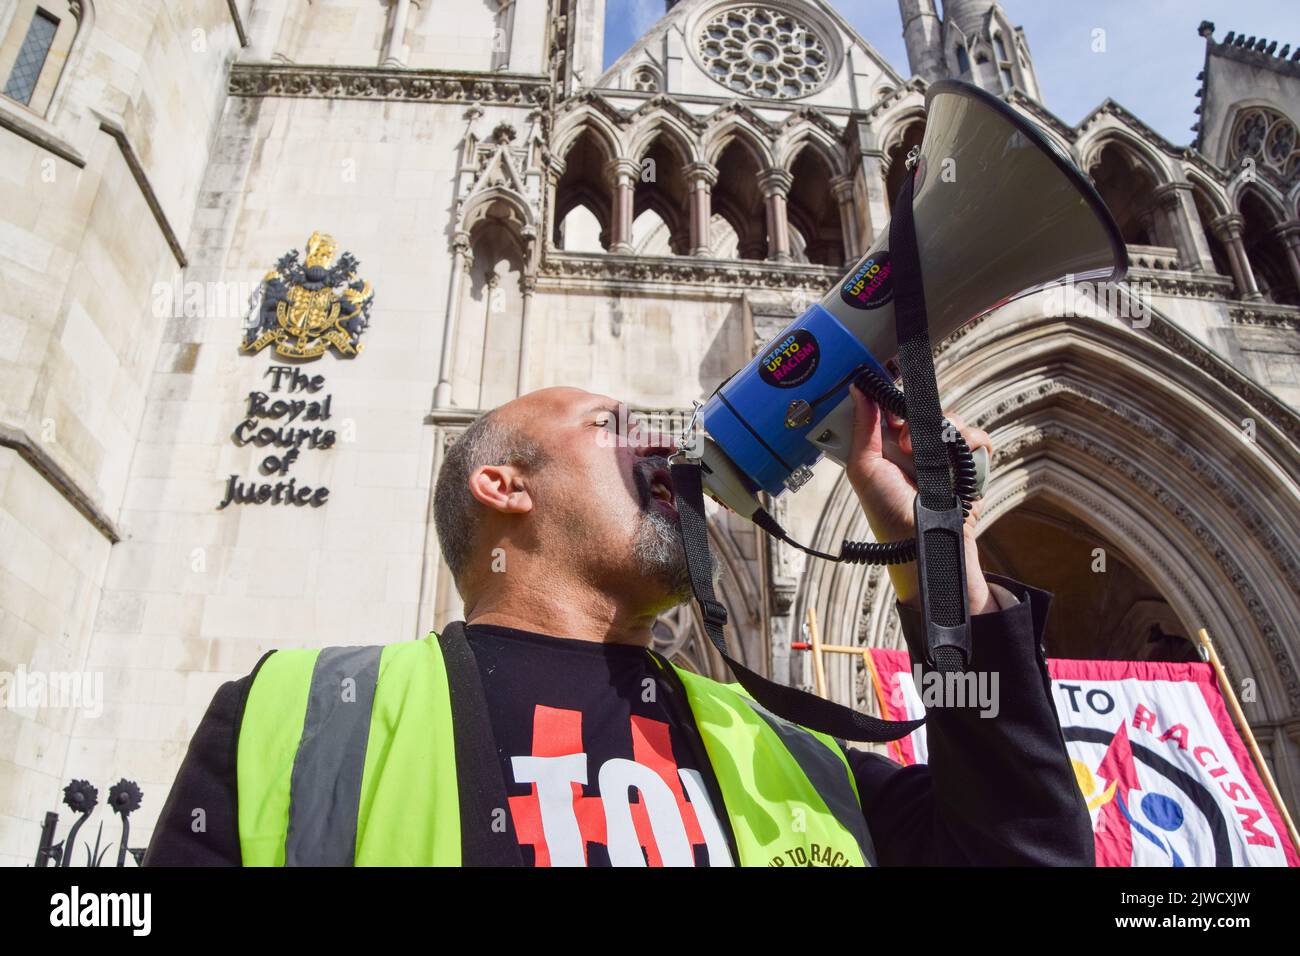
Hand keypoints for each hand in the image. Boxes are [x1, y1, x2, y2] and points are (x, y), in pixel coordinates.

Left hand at [844, 383, 998, 614]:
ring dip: (944, 432)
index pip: (893, 406)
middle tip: (907, 441)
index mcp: (887, 445)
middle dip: (918, 417)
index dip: (893, 397)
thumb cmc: (887, 513)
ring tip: (931, 459)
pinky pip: (978, 438)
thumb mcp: (864, 470)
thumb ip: (862, 429)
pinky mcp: (969, 465)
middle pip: (925, 408)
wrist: (924, 543)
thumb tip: (857, 389)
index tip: (892, 392)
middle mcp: (916, 446)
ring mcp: (944, 455)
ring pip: (952, 419)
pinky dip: (972, 444)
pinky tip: (960, 462)